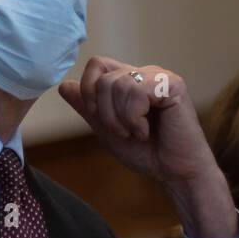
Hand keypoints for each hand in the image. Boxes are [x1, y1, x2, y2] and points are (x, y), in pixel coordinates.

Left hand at [59, 56, 213, 183]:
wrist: (175, 172)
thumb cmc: (146, 152)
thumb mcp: (107, 130)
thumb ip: (88, 108)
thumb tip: (64, 85)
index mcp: (129, 79)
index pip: (97, 64)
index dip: (88, 90)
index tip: (98, 116)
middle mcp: (144, 73)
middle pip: (103, 77)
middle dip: (105, 113)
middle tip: (124, 131)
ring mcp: (159, 77)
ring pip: (117, 84)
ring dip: (121, 118)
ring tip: (137, 132)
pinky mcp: (172, 85)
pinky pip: (136, 92)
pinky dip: (134, 118)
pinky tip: (147, 130)